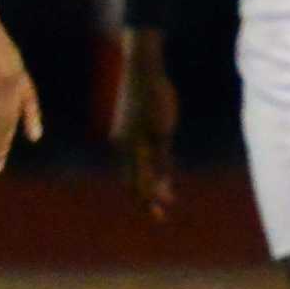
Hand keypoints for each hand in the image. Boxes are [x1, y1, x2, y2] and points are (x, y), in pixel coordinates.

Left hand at [112, 28, 177, 219]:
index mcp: (121, 143)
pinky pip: (160, 160)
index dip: (138, 192)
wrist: (141, 72)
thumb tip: (154, 151)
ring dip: (154, 194)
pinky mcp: (156, 132)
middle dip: (144, 200)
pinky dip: (163, 177)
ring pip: (146, 173)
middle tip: (156, 216)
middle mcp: (126, 145)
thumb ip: (149, 140)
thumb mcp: (142, 120)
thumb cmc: (143, 95)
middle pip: (134, 179)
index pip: (128, 174)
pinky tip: (168, 189)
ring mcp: (141, 140)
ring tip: (162, 210)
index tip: (149, 205)